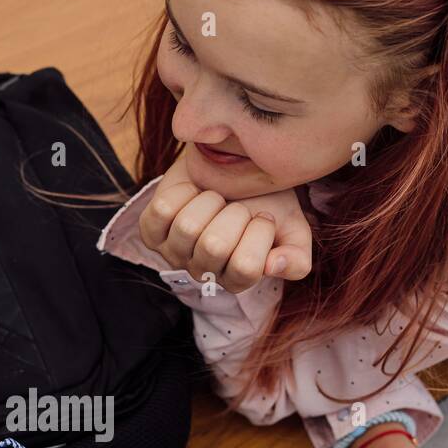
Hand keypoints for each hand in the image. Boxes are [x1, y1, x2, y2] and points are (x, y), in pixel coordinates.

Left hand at [138, 150, 312, 292]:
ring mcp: (173, 253)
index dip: (259, 232)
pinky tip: (193, 193)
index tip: (263, 217)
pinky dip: (183, 191)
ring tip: (216, 200)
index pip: (245, 267)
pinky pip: (163, 210)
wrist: (236, 169)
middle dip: (234, 213)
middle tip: (237, 207)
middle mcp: (201, 272)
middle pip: (214, 246)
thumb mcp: (291, 228)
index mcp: (236, 278)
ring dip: (209, 201)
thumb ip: (297, 258)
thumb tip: (273, 265)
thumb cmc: (264, 201)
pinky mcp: (151, 231)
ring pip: (187, 228)